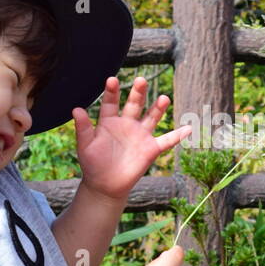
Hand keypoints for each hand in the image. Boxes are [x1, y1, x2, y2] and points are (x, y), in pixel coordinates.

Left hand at [73, 76, 191, 201]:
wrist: (105, 185)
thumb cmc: (92, 164)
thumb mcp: (85, 145)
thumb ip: (83, 128)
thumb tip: (76, 109)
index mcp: (109, 121)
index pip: (111, 103)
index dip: (111, 92)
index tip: (112, 80)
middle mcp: (127, 124)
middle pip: (134, 104)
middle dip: (138, 93)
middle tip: (141, 80)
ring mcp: (140, 135)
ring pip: (152, 118)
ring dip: (158, 108)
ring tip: (164, 98)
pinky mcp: (151, 149)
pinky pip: (167, 140)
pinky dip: (178, 135)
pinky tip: (189, 128)